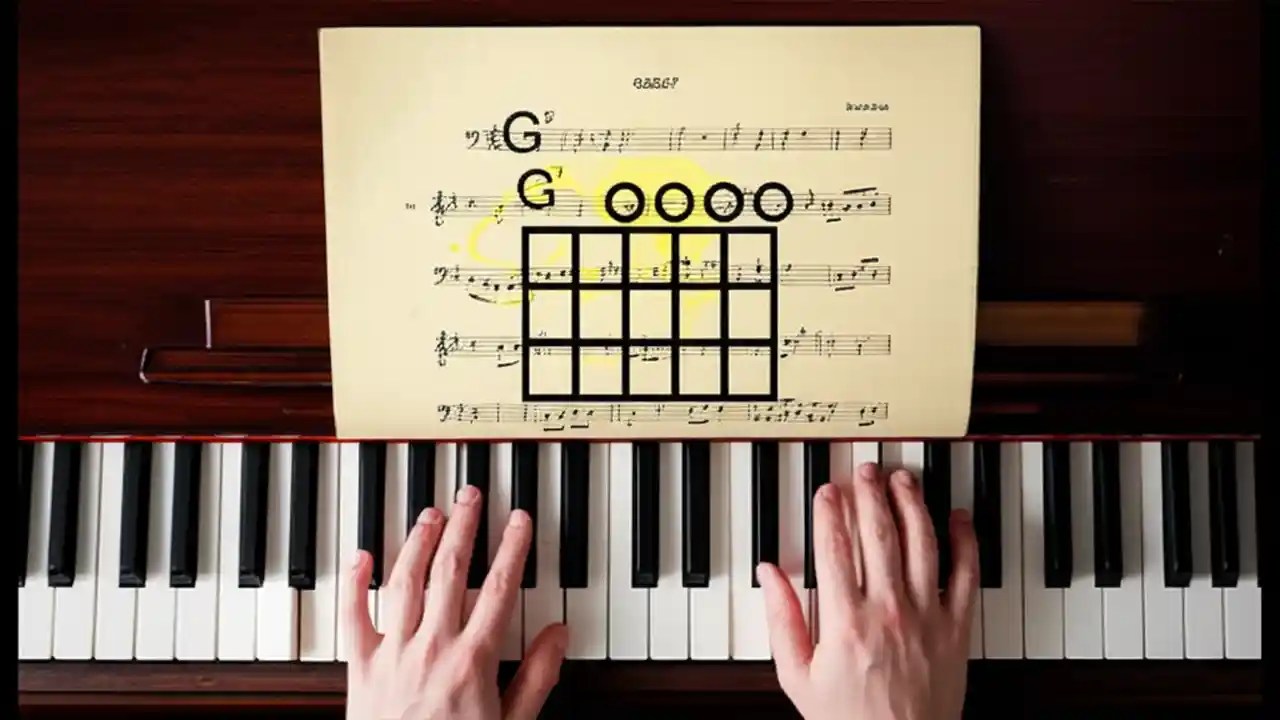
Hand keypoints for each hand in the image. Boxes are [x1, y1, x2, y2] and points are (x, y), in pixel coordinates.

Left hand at [343, 485, 567, 719]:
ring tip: (430, 513)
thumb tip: (560, 634)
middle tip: (470, 495)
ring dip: (417, 541)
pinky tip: (360, 555)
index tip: (518, 519)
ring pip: (404, 581)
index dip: (512, 548)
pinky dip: (353, 583)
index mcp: (473, 661)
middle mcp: (431, 648)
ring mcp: (392, 654)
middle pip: (449, 571)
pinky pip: (351, 617)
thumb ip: (538, 677)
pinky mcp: (359, 668)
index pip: (499, 589)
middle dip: (463, 527)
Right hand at [759, 461, 978, 719]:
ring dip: (912, 504)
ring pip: (922, 543)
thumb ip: (782, 620)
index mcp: (845, 621)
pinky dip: (965, 541)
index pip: (834, 548)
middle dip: (870, 494)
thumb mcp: (797, 676)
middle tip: (865, 470)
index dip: (830, 511)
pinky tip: (956, 517)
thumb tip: (769, 573)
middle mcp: (888, 611)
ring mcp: (927, 617)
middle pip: (879, 534)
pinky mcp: (957, 628)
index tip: (827, 492)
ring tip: (903, 480)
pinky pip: (966, 574)